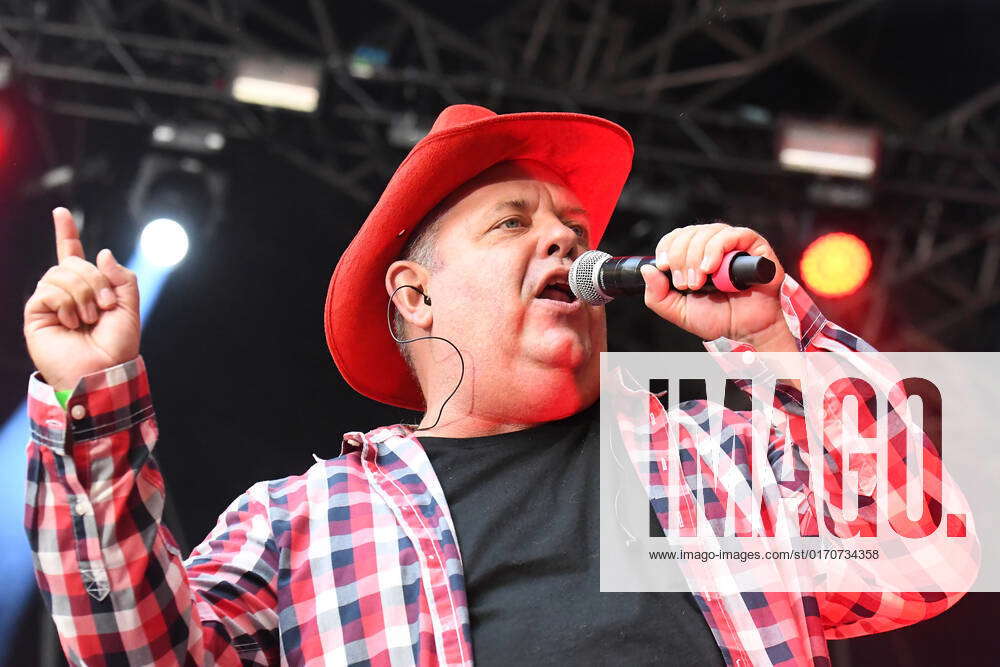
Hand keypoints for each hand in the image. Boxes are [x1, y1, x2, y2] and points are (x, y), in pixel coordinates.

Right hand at [23, 208, 140, 390]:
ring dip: (83, 294)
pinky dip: (67, 303)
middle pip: (74, 262)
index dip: (66, 233)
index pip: (71, 255)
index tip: (60, 213)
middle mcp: (66, 293)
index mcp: (87, 290)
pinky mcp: (36, 314)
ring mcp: (50, 303)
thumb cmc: (117, 346)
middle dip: (95, 280)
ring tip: (88, 319)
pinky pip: (48, 290)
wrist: (103, 371)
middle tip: (105, 306)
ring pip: (61, 274)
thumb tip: (101, 252)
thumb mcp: (129, 307)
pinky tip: (72, 323)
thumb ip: (122, 277)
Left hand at [639, 222, 796, 350]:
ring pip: (708, 232)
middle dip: (680, 257)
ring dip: (696, 257)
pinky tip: (711, 269)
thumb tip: (647, 270)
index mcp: (695, 256)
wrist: (746, 331)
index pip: (676, 237)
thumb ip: (658, 295)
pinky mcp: (754, 246)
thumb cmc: (718, 319)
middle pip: (689, 233)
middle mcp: (714, 246)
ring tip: (698, 282)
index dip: (666, 248)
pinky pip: (733, 235)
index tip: (664, 267)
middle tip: (684, 283)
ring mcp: (734, 244)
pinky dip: (716, 249)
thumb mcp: (678, 311)